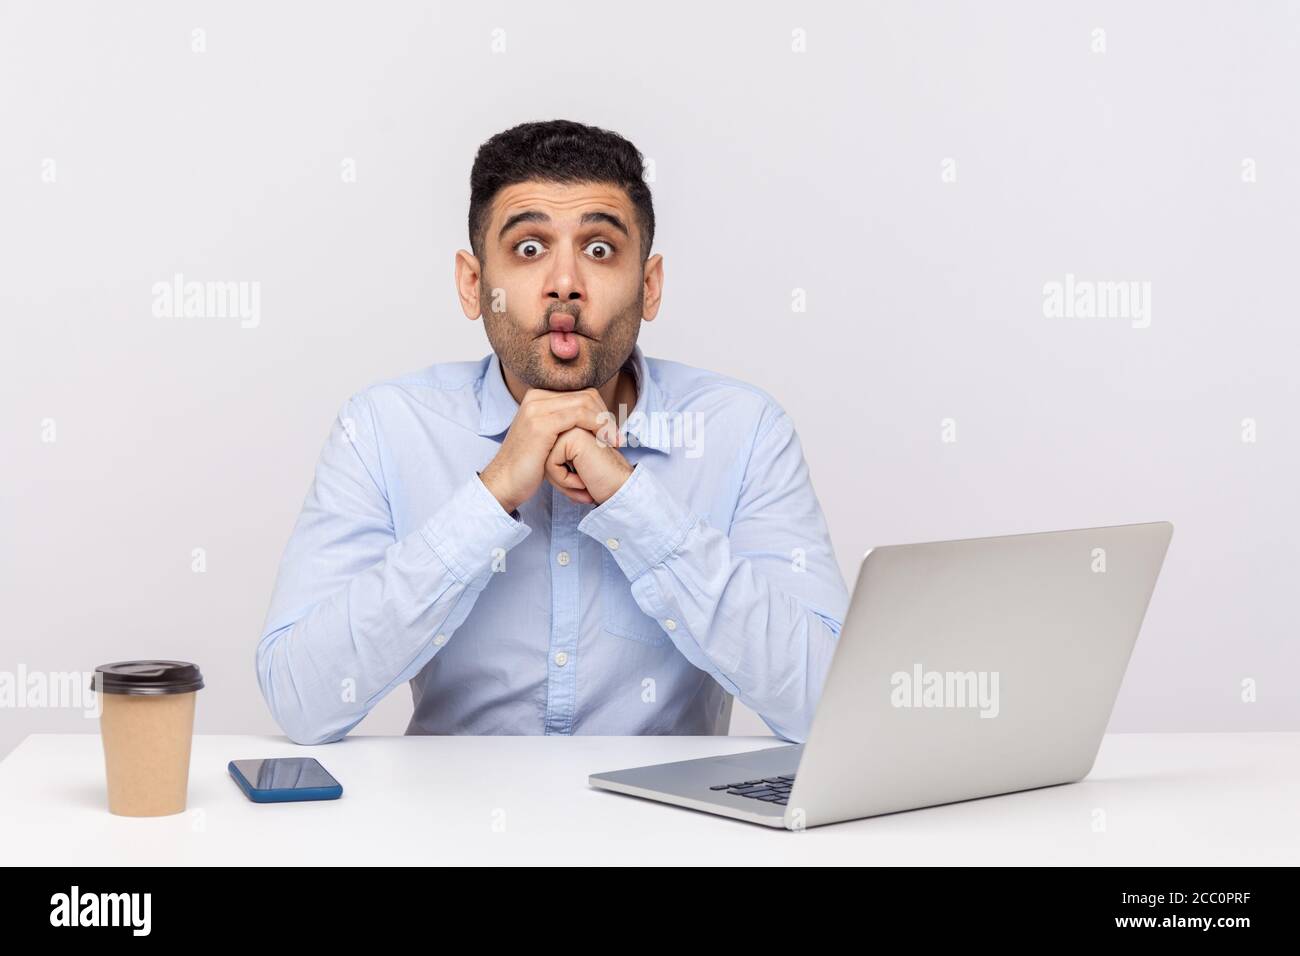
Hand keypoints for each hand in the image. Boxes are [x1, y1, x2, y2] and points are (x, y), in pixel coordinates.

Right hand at [479, 388, 619, 513]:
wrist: (504, 482)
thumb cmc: (528, 466)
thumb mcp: (548, 438)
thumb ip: (564, 423)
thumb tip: (590, 417)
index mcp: (538, 396)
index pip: (581, 392)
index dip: (601, 411)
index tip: (612, 432)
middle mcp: (536, 397)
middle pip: (586, 395)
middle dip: (606, 416)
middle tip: (616, 438)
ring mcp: (537, 408)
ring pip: (586, 403)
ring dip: (605, 423)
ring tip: (614, 442)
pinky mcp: (541, 424)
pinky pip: (579, 416)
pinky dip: (597, 428)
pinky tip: (604, 444)